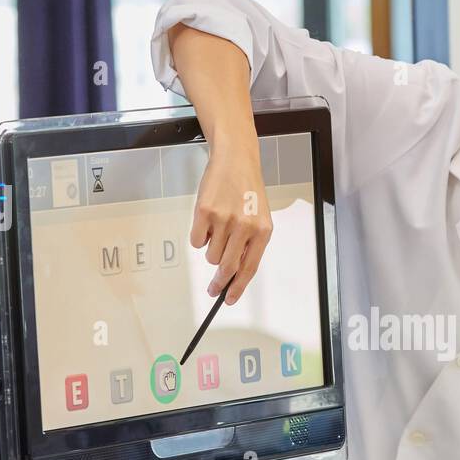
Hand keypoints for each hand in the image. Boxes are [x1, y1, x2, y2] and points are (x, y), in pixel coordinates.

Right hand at [192, 136, 272, 304]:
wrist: (236, 160)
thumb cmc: (247, 190)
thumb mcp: (259, 218)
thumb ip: (250, 245)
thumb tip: (235, 274)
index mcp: (262, 231)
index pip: (249, 268)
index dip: (237, 287)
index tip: (228, 299)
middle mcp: (245, 226)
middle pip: (227, 267)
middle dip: (219, 282)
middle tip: (213, 288)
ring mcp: (224, 219)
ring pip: (210, 255)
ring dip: (211, 249)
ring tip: (218, 229)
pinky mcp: (204, 212)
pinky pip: (196, 241)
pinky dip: (199, 236)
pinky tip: (208, 221)